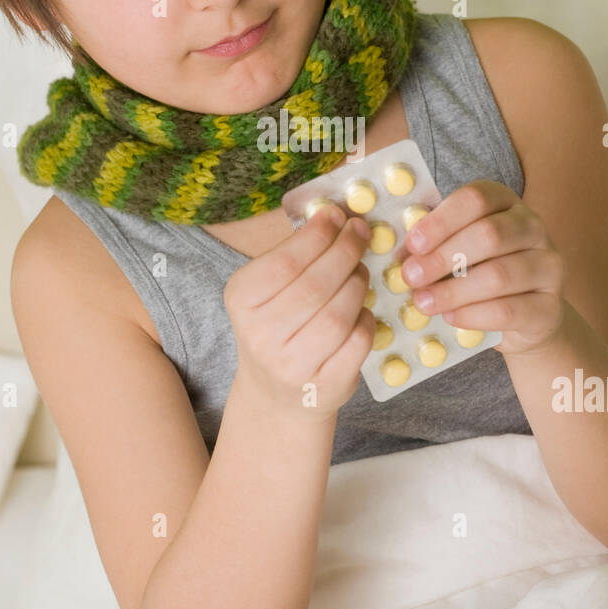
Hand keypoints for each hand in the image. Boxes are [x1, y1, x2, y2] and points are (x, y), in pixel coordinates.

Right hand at [224, 203, 375, 417]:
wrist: (277, 393)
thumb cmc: (278, 327)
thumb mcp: (268, 290)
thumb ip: (296, 256)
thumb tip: (338, 217)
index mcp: (241, 301)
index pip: (284, 262)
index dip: (317, 235)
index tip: (338, 215)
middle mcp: (260, 336)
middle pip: (315, 285)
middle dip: (345, 252)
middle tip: (359, 234)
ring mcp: (292, 365)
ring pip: (339, 314)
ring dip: (357, 284)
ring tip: (359, 272)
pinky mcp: (324, 385)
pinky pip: (358, 341)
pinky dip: (366, 318)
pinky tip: (360, 309)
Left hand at [399, 179, 565, 356]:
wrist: (527, 318)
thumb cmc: (480, 273)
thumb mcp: (459, 249)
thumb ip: (434, 243)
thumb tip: (399, 252)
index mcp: (506, 202)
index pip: (476, 199)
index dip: (441, 220)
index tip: (412, 243)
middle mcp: (534, 227)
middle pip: (489, 235)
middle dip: (442, 257)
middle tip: (410, 276)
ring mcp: (548, 266)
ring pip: (499, 275)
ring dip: (453, 290)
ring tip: (422, 302)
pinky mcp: (550, 307)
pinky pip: (509, 310)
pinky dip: (473, 315)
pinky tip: (450, 318)